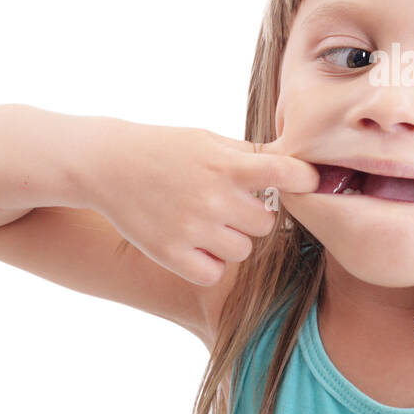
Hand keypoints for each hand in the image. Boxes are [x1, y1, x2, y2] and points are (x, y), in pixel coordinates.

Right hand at [76, 119, 319, 286]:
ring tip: (207, 221)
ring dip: (232, 240)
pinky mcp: (170, 253)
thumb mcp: (209, 140)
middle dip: (254, 216)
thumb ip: (251, 156)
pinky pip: (214, 273)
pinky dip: (210, 264)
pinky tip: (196, 245)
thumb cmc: (166, 149)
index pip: (288, 173)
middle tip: (230, 205)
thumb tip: (300, 166)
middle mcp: (213, 197)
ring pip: (243, 251)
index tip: (307, 181)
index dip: (305, 179)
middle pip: (266, 224)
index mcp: (227, 164)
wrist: (106, 163)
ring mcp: (191, 228)